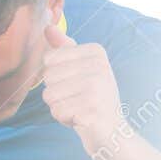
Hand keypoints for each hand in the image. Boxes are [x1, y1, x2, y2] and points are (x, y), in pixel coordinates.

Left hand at [41, 24, 123, 155]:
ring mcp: (96, 89)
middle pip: (48, 76)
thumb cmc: (93, 99)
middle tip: (79, 100)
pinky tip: (81, 119)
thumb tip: (48, 26)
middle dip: (57, 94)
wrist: (113, 132)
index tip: (76, 84)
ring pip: (50, 95)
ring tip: (79, 109)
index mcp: (96, 52)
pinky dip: (65, 119)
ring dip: (60, 107)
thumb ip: (64, 48)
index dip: (56, 76)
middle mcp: (99, 67)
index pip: (49, 58)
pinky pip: (57, 112)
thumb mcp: (81, 69)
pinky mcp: (91, 110)